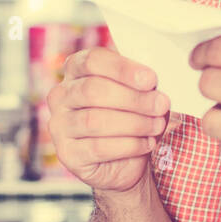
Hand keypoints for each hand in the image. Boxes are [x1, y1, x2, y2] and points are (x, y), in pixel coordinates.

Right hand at [46, 47, 171, 192]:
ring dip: (134, 123)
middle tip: (161, 105)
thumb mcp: (139, 94)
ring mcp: (59, 126)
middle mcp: (61, 96)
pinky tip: (147, 144)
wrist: (125, 160)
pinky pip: (99, 147)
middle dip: (133, 98)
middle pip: (93, 90)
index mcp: (76, 71)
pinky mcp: (67, 154)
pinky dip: (129, 145)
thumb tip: (151, 82)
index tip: (150, 79)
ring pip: (95, 120)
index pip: (92, 61)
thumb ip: (141, 83)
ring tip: (157, 126)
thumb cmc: (131, 116)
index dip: (122, 69)